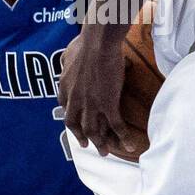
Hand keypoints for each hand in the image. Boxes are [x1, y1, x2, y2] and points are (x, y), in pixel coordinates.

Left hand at [57, 33, 137, 157]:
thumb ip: (66, 60)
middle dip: (81, 137)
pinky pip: (115, 126)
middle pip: (76, 125)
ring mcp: (91, 104)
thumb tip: (65, 58)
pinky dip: (122, 137)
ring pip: (93, 131)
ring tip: (106, 152)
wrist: (98, 43)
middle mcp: (75, 99)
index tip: (75, 124)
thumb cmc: (85, 43)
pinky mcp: (108, 104)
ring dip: (100, 144)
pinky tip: (129, 145)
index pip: (65, 108)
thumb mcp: (68, 52)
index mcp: (65, 87)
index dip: (71, 118)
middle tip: (87, 145)